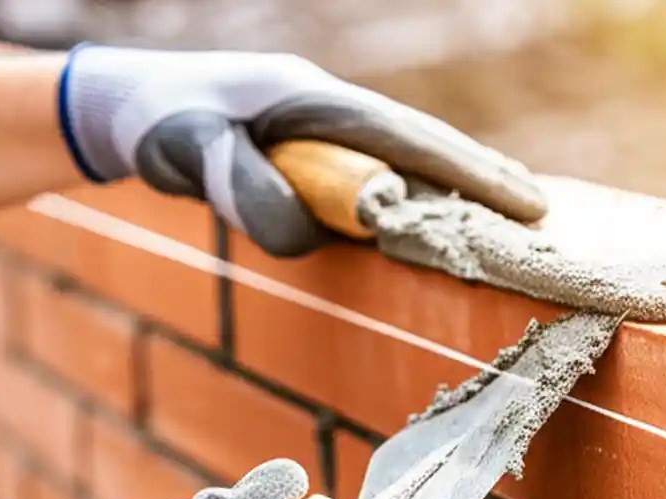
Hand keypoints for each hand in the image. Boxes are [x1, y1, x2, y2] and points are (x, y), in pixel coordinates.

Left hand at [57, 46, 546, 255]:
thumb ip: (252, 192)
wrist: (126, 104)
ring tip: (508, 208)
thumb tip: (310, 233)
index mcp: (310, 99)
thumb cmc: (161, 123)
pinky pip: (375, 169)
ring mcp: (320, 126)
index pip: (405, 139)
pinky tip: (435, 210)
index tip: (523, 203)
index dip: (467, 171)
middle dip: (480, 174)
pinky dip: (414, 188)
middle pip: (420, 142)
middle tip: (539, 209)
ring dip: (452, 182)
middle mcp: (327, 107)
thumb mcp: (195, 155)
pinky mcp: (309, 148)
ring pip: (403, 155)